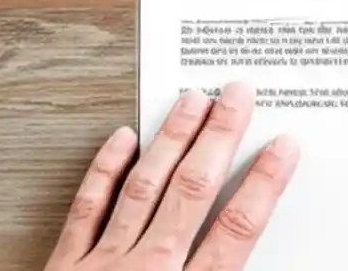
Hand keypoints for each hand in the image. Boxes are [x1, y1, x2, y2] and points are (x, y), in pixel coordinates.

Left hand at [44, 84, 298, 270]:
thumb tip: (253, 265)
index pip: (237, 229)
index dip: (265, 183)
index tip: (284, 147)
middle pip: (194, 191)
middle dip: (221, 137)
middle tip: (237, 94)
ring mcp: (102, 267)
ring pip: (145, 187)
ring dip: (171, 139)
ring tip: (190, 102)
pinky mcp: (63, 269)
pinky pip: (87, 209)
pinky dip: (104, 171)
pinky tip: (119, 139)